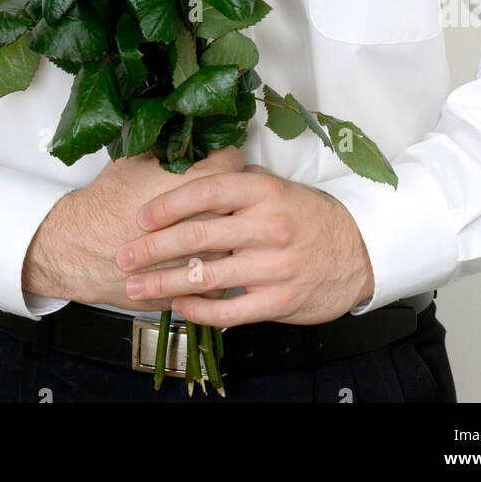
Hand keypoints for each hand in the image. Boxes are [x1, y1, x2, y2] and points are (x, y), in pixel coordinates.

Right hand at [21, 145, 245, 310]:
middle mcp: (208, 223)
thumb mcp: (135, 158)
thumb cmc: (106, 201)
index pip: (235, 162)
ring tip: (212, 228)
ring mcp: (204, 260)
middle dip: (231, 198)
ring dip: (228, 237)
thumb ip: (166, 146)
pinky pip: (222, 281)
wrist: (80, 249)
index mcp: (196, 185)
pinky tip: (202, 262)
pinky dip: (216, 273)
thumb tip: (183, 129)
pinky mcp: (195, 290)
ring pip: (235, 245)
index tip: (218, 161)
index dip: (225, 157)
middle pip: (241, 204)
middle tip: (217, 196)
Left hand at [114, 163, 374, 326]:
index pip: (206, 190)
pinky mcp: (279, 300)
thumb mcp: (276, 187)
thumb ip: (236, 182)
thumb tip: (190, 172)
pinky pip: (227, 310)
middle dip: (152, 248)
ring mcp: (273, 266)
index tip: (139, 216)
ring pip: (205, 276)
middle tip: (123, 255)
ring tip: (134, 286)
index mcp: (263, 191)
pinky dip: (196, 309)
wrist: (357, 250)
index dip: (167, 204)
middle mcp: (267, 225)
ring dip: (162, 282)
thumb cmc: (307, 216)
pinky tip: (176, 304)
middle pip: (197, 235)